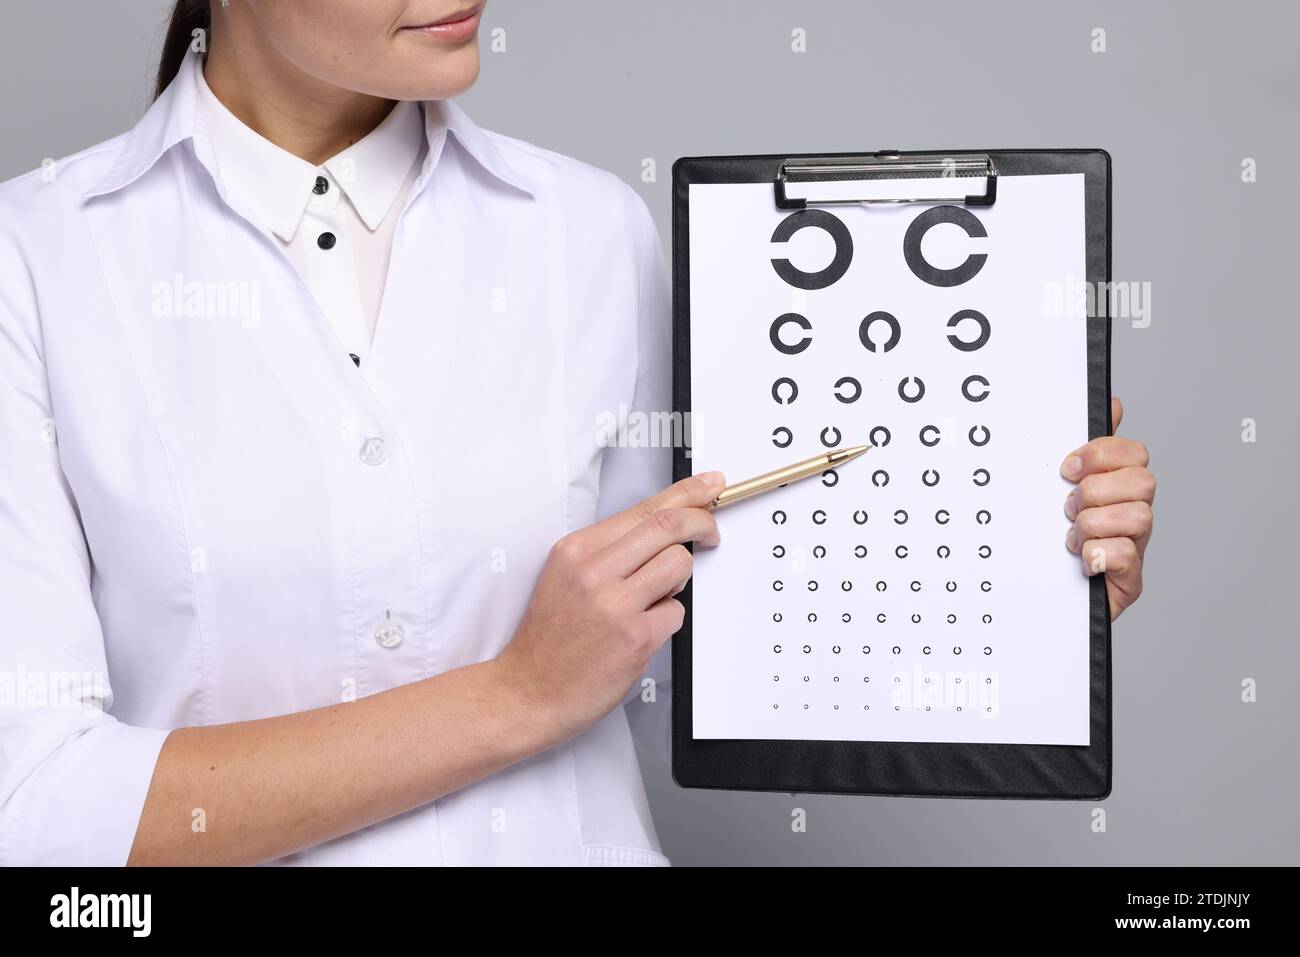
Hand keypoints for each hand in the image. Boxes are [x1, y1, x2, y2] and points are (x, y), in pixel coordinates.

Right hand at [492, 471, 724, 743]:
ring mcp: (615, 604)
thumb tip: (664, 528)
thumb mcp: (565, 577)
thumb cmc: (548, 640)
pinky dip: (667, 620)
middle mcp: (593, 571)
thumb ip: (610, 551)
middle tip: (711, 532)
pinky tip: (642, 631)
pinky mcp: (635, 637)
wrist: (526, 691)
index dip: (687, 493)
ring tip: (653, 598)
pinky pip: (677, 612)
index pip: (644, 508)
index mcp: (576, 550)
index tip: (710, 485)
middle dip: (702, 523)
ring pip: (679, 565)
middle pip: (669, 526)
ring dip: (678, 581)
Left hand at [1060, 396, 1154, 620]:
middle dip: (1096, 491)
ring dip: (1093, 524)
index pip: (1133, 453)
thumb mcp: (1053, 489)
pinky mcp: (1128, 580)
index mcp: (1116, 488)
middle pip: (1144, 481)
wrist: (1035, 598)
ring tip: (1071, 537)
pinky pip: (1129, 555)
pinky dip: (1099, 555)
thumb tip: (1111, 403)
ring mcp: (1133, 546)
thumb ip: (1083, 450)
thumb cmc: (1047, 541)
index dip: (1102, 454)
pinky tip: (1082, 561)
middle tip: (1067, 507)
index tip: (1067, 467)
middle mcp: (1131, 514)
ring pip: (1139, 515)